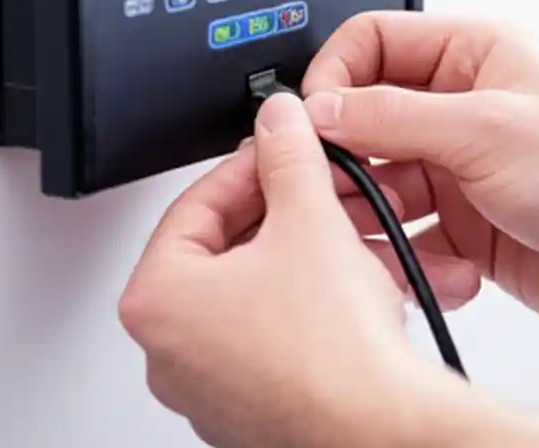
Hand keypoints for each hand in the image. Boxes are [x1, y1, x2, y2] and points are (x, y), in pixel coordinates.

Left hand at [118, 93, 465, 446]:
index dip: (255, 163)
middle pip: (235, 249)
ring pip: (270, 293)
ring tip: (371, 238)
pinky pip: (288, 335)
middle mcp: (171, 352)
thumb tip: (278, 120)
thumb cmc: (331, 351)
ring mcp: (214, 387)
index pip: (197, 203)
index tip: (287, 148)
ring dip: (324, 256)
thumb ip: (289, 155)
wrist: (382, 428)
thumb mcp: (310, 219)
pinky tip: (373, 286)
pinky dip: (327, 304)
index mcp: (156, 301)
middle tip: (335, 190)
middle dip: (300, 213)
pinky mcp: (259, 409)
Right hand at [304, 12, 538, 337]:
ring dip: (373, 216)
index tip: (315, 123)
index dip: (334, 78)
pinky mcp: (461, 224)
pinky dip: (407, 256)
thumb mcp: (486, 130)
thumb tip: (320, 109)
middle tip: (332, 192)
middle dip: (344, 159)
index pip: (372, 42)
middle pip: (363, 117)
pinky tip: (441, 265)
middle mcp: (460, 107)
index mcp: (472, 55)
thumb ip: (392, 117)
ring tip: (384, 241)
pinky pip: (402, 235)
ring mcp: (458, 167)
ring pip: (374, 182)